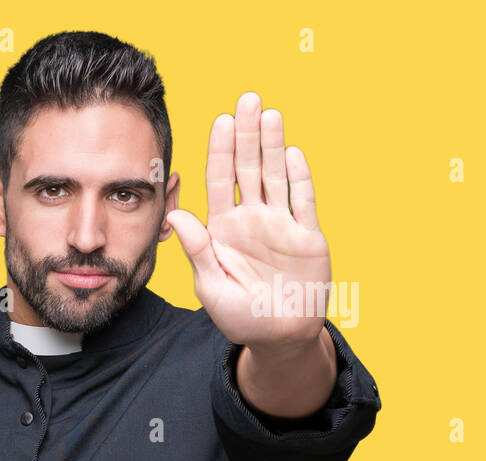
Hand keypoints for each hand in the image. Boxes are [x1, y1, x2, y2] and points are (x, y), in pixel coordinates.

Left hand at [167, 92, 330, 349]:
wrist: (278, 337)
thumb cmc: (239, 315)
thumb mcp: (211, 286)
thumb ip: (197, 250)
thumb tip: (178, 215)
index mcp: (223, 228)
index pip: (220, 181)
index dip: (220, 151)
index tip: (220, 122)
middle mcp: (252, 219)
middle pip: (249, 168)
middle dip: (247, 135)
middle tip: (247, 98)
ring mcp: (281, 224)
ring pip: (276, 176)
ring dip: (272, 145)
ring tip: (269, 113)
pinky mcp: (307, 236)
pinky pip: (303, 200)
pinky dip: (299, 177)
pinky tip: (291, 152)